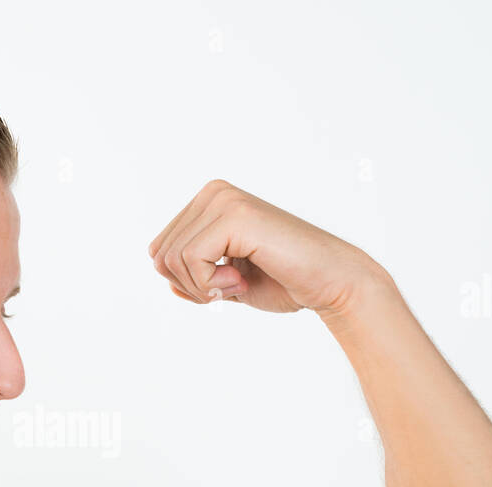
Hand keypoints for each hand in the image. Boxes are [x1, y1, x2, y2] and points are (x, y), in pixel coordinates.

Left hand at [147, 179, 387, 320]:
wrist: (330, 283)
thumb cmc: (286, 282)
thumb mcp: (227, 284)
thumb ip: (195, 278)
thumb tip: (166, 279)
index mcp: (210, 202)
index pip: (161, 248)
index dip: (186, 280)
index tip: (225, 284)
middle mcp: (214, 192)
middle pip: (160, 253)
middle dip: (192, 285)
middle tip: (232, 287)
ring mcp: (224, 199)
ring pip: (172, 258)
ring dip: (203, 287)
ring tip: (239, 283)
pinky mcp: (234, 215)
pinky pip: (190, 259)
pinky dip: (211, 284)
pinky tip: (241, 280)